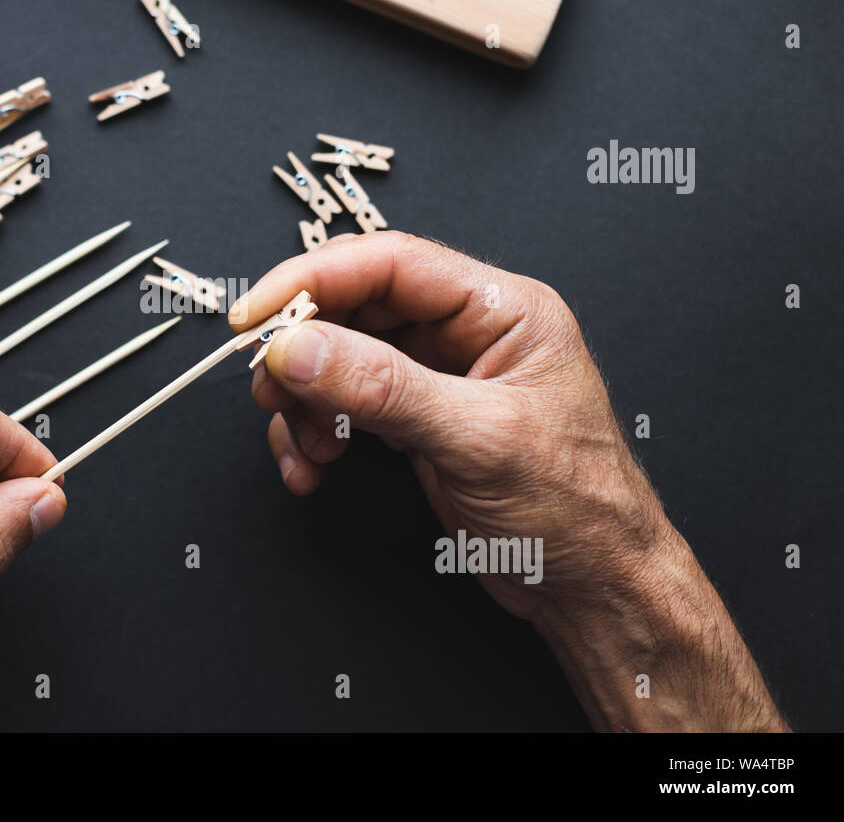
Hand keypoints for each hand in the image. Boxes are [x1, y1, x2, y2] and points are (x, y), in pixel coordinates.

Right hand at [230, 231, 784, 730]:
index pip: (390, 263)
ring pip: (340, 358)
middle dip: (303, 350)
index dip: (314, 279)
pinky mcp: (418, 420)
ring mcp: (439, 377)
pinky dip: (316, 432)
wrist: (595, 589)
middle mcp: (467, 333)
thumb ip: (383, 388)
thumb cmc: (577, 510)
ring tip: (304, 447)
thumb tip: (298, 347)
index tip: (257, 313)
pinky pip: (345, 405)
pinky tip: (312, 467)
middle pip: (356, 307)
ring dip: (305, 400)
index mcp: (501, 309)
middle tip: (268, 388)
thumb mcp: (476, 440)